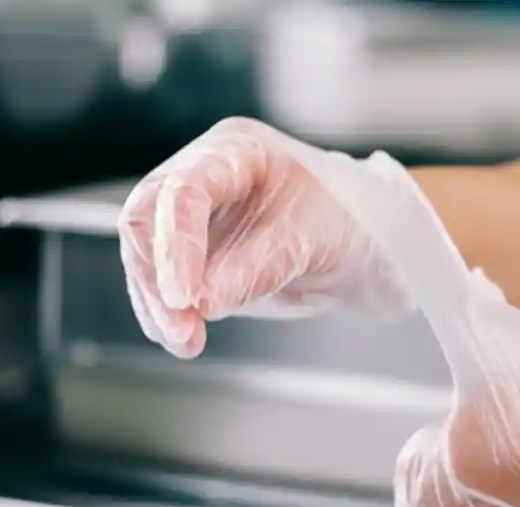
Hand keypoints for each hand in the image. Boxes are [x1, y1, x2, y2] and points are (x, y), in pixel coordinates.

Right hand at [117, 117, 414, 357]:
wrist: (371, 246)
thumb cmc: (352, 218)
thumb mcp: (314, 237)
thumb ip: (259, 266)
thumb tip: (203, 302)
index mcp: (235, 152)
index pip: (185, 190)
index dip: (176, 245)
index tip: (184, 297)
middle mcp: (205, 179)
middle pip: (148, 219)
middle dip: (156, 277)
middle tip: (179, 327)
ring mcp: (198, 220)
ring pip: (148, 257)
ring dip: (158, 305)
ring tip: (184, 342)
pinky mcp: (199, 261)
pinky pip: (165, 286)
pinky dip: (168, 316)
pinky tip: (181, 339)